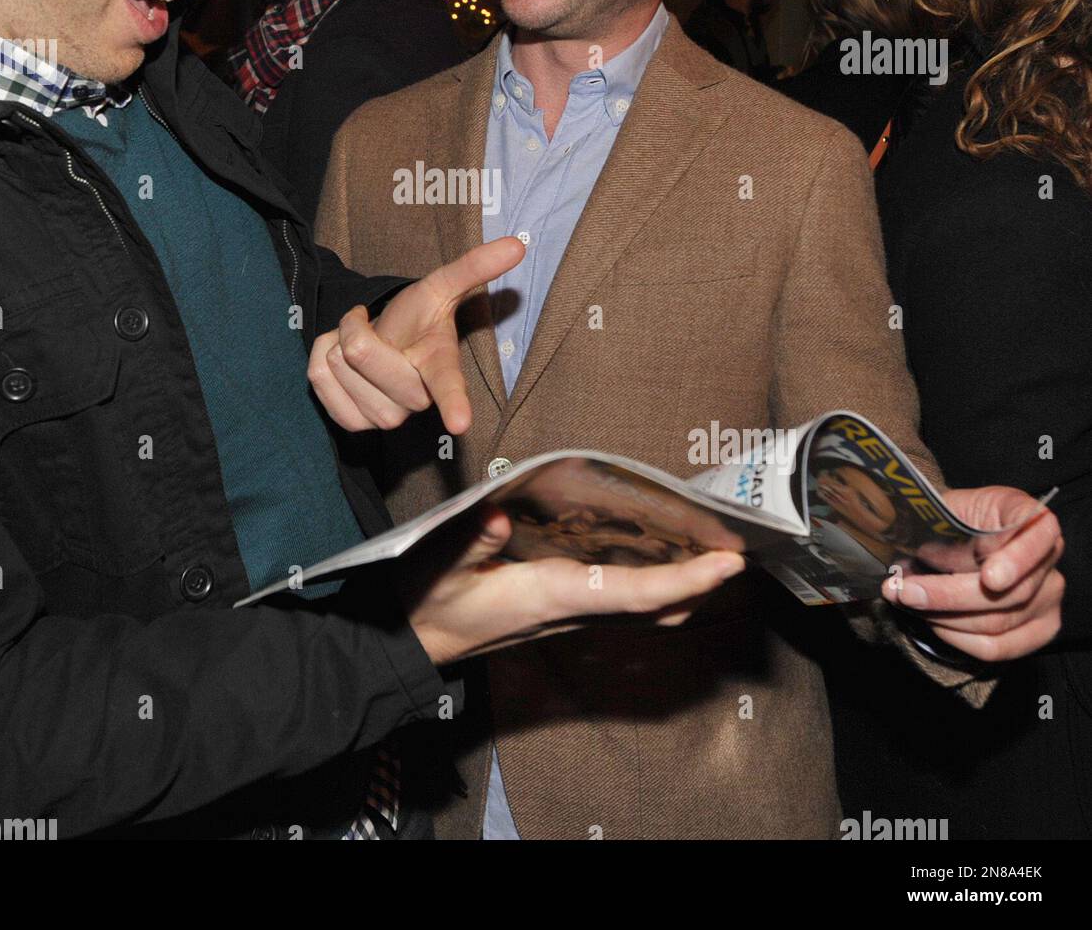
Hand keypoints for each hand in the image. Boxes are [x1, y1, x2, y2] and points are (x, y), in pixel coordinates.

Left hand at [309, 236, 524, 434]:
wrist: (387, 347)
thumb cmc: (416, 319)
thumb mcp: (440, 287)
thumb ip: (474, 266)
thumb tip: (518, 243)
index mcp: (442, 366)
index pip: (449, 385)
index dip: (454, 403)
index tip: (461, 424)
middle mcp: (417, 399)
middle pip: (362, 355)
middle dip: (354, 328)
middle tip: (370, 324)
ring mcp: (386, 417)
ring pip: (338, 367)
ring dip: (336, 342)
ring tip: (360, 343)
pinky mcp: (354, 424)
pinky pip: (318, 381)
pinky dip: (320, 358)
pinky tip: (341, 362)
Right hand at [398, 505, 746, 665]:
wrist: (414, 639)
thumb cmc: (428, 597)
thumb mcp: (442, 564)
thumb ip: (471, 539)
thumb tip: (500, 516)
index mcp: (550, 594)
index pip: (633, 592)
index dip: (685, 579)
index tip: (728, 563)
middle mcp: (571, 610)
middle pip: (655, 609)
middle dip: (701, 586)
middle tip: (741, 552)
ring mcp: (569, 617)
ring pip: (645, 613)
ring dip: (684, 591)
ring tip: (715, 555)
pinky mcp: (562, 614)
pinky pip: (624, 608)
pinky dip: (657, 592)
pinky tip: (665, 567)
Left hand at [881, 485, 1063, 661]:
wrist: (961, 535)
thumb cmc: (955, 518)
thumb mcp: (949, 506)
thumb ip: (942, 524)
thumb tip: (912, 548)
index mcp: (1034, 520)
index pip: (1038, 538)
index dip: (1017, 560)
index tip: (989, 578)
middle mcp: (1049, 560)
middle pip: (1012, 593)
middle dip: (949, 595)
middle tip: (904, 591)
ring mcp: (1048, 598)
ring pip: (998, 624)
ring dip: (942, 617)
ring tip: (905, 601)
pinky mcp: (1039, 630)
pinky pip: (997, 647)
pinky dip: (956, 637)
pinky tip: (931, 619)